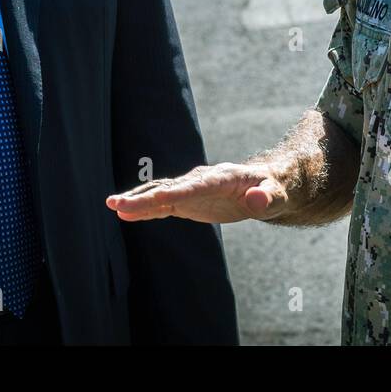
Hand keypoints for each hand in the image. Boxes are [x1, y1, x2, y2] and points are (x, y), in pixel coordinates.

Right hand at [105, 162, 288, 223]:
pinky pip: (164, 204)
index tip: (151, 200)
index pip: (192, 187)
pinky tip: (126, 213)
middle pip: (168, 189)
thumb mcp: (277, 195)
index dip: (171, 193)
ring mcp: (192, 190)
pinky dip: (145, 208)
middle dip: (142, 197)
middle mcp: (201, 180)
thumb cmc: (276, 189)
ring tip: (113, 205)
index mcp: (220, 178)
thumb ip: (267, 198)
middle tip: (116, 203)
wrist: (270, 184)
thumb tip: (255, 200)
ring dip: (138, 200)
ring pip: (160, 193)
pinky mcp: (190, 200)